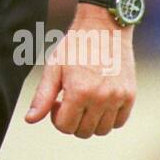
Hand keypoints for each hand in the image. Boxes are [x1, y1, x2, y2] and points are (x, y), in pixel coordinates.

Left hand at [24, 8, 135, 136]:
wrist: (104, 27)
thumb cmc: (75, 46)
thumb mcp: (54, 68)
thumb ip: (42, 96)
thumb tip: (29, 120)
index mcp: (79, 91)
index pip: (65, 127)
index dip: (57, 117)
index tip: (58, 101)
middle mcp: (101, 98)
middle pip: (83, 132)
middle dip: (72, 121)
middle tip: (70, 101)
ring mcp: (118, 97)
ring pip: (102, 130)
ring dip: (90, 122)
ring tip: (85, 102)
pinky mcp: (130, 95)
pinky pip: (119, 122)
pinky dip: (109, 118)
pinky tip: (100, 103)